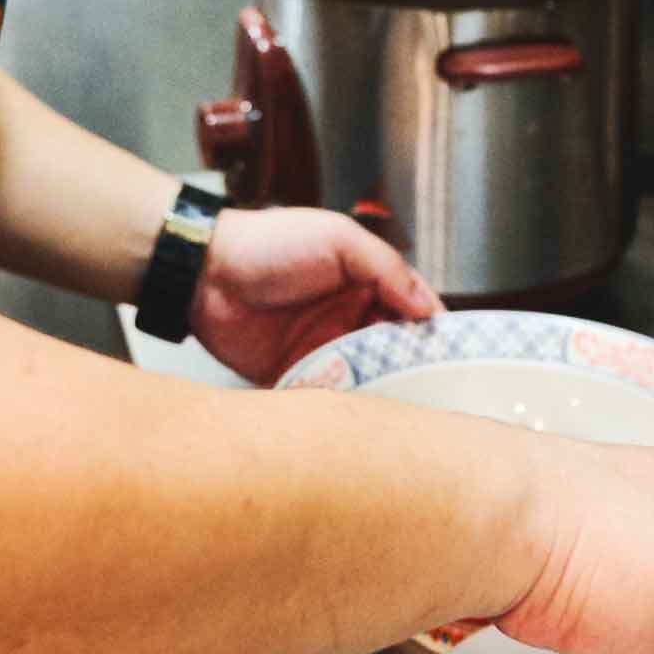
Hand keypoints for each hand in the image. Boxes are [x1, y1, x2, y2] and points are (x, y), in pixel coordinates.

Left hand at [191, 205, 437, 384]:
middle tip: (425, 388)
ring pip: (363, 378)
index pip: (410, 311)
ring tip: (392, 403)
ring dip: (376, 389)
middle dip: (407, 369)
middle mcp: (347, 318)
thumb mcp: (337, 239)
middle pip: (391, 351)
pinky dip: (340, 406)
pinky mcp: (294, 375)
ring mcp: (322, 349)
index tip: (449, 356)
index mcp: (363, 282)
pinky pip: (326, 397)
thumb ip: (385, 267)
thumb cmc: (267, 243)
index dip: (429, 333)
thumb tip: (427, 305)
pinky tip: (354, 414)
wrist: (204, 272)